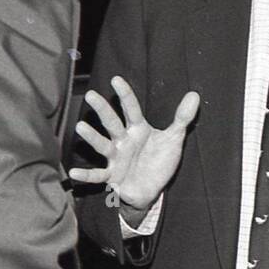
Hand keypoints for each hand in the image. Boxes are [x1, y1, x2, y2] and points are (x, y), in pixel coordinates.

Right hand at [68, 76, 198, 213]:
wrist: (151, 189)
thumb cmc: (159, 161)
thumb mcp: (174, 139)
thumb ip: (182, 118)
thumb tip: (195, 94)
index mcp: (138, 130)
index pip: (131, 109)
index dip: (125, 95)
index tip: (116, 79)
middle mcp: (123, 141)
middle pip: (112, 122)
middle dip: (102, 110)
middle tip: (91, 95)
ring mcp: (116, 158)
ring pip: (102, 145)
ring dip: (92, 137)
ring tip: (81, 127)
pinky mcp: (112, 176)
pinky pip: (97, 175)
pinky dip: (86, 175)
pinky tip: (73, 172)